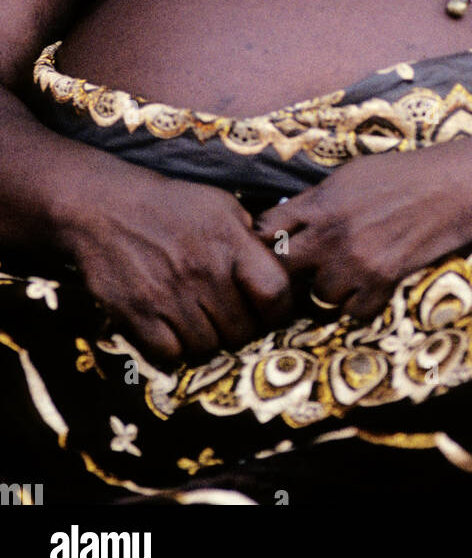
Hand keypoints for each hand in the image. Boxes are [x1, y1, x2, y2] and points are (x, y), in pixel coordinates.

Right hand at [56, 163, 293, 368]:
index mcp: (230, 240)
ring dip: (207, 340)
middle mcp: (203, 270)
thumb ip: (251, 237)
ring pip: (207, 346)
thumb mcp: (220, 205)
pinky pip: (170, 353)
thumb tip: (280, 266)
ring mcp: (169, 294)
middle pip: (241, 329)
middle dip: (240, 330)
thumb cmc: (170, 205)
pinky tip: (173, 329)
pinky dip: (175, 348)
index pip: (274, 292)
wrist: (104, 206)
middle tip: (230, 321)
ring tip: (200, 321)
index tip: (271, 314)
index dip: (279, 311)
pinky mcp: (137, 313)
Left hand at [255, 144, 471, 320]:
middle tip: (304, 269)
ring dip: (330, 289)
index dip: (266, 239)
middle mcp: (331, 235)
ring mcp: (356, 262)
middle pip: (283, 270)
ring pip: (320, 296)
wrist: (453, 186)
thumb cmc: (403, 173)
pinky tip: (371, 285)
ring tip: (348, 272)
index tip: (275, 244)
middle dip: (291, 270)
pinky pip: (354, 312)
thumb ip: (316, 199)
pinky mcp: (383, 282)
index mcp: (319, 203)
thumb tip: (286, 218)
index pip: (265, 230)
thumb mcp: (351, 174)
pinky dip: (361, 304)